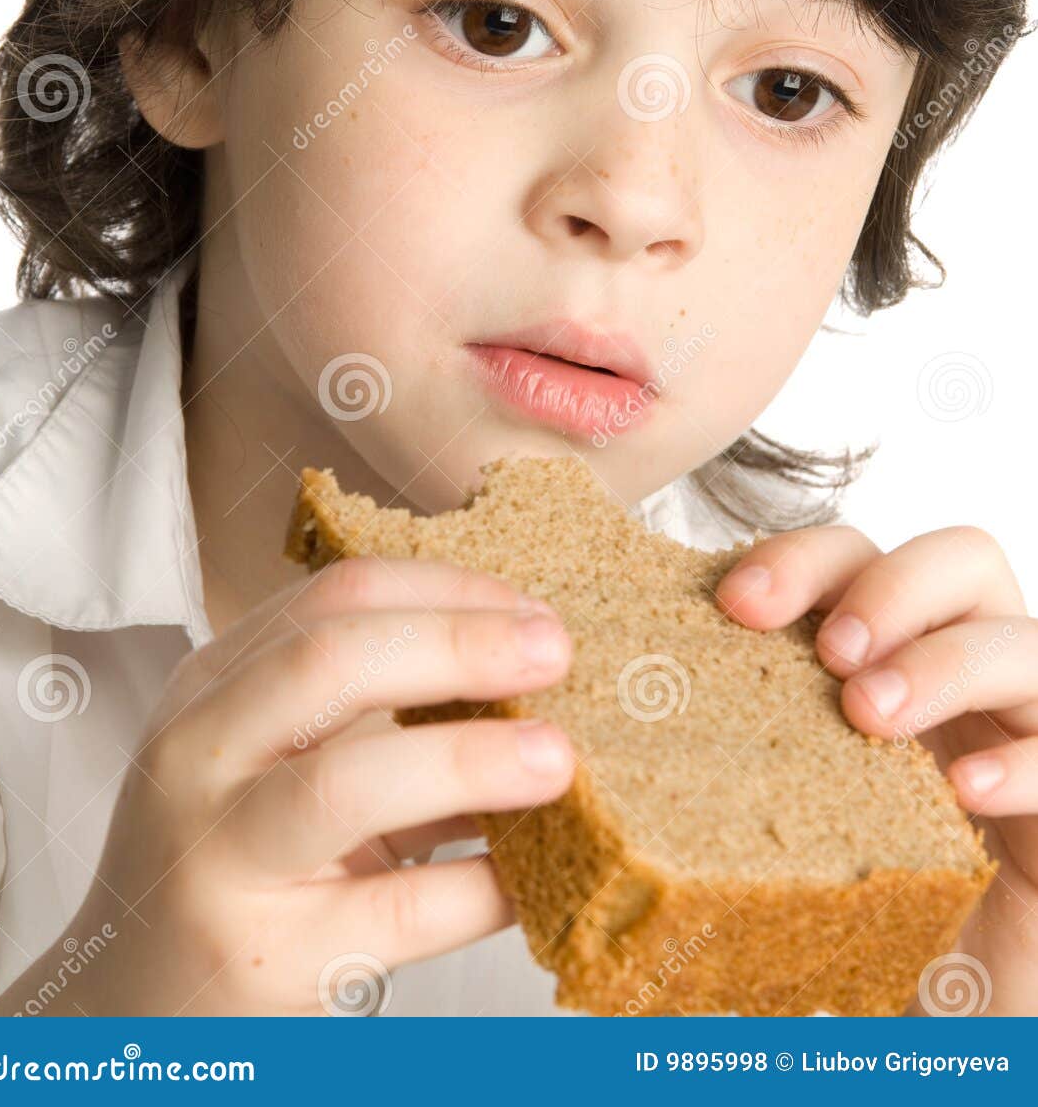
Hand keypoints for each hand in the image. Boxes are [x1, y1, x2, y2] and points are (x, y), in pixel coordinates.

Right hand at [65, 557, 574, 1014]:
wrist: (134, 1008)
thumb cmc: (226, 862)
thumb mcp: (259, 760)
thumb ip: (358, 708)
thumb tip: (520, 662)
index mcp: (209, 689)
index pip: (332, 600)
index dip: (445, 591)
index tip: (527, 607)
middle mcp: (199, 760)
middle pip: (329, 664)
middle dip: (457, 645)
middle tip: (554, 651)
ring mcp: (222, 863)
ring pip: (347, 784)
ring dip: (470, 758)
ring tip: (557, 758)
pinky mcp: (266, 963)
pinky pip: (400, 914)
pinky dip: (482, 886)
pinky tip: (530, 874)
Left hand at [715, 524, 1037, 1016]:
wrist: (933, 1018)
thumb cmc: (841, 911)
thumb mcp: (769, 818)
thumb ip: (711, 756)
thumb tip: (583, 723)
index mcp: (886, 657)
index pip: (858, 556)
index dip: (802, 558)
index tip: (736, 606)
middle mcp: (962, 678)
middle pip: (960, 559)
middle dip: (887, 587)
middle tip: (829, 655)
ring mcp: (1025, 732)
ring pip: (1025, 643)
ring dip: (944, 662)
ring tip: (873, 715)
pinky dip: (1023, 760)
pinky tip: (963, 790)